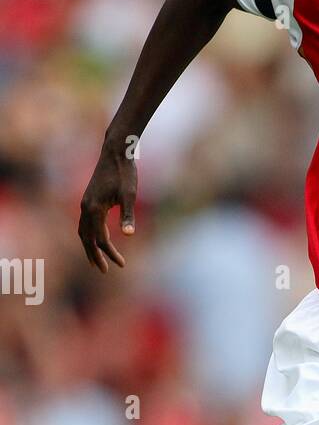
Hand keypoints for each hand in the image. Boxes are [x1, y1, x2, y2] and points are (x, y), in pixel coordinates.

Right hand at [78, 138, 137, 272]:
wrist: (115, 153)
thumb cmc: (125, 173)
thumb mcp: (129, 195)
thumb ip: (128, 215)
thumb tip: (130, 235)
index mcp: (95, 209)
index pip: (101, 239)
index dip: (111, 253)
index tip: (122, 265)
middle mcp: (85, 207)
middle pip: (87, 239)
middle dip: (95, 256)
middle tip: (103, 271)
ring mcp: (85, 203)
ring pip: (83, 231)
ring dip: (89, 247)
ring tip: (96, 260)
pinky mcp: (88, 199)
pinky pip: (84, 223)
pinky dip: (88, 235)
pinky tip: (97, 239)